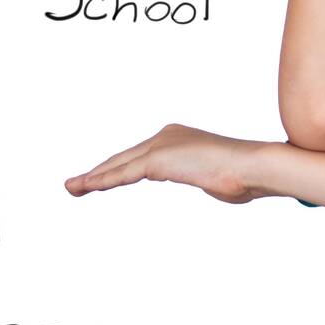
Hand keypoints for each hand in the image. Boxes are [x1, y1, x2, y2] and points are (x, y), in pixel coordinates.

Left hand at [65, 124, 273, 203]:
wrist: (252, 167)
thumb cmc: (245, 175)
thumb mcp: (222, 176)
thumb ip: (211, 176)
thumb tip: (220, 183)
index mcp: (178, 138)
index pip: (140, 157)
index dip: (118, 169)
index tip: (104, 180)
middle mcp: (165, 136)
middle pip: (123, 158)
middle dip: (98, 171)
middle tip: (76, 184)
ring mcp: (160, 146)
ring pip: (118, 165)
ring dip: (92, 178)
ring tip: (72, 188)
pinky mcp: (156, 160)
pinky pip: (121, 174)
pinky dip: (101, 181)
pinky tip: (85, 186)